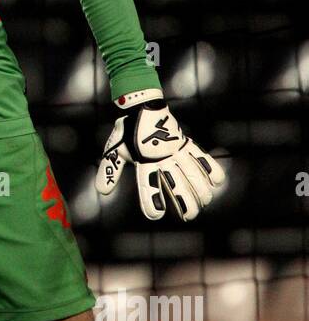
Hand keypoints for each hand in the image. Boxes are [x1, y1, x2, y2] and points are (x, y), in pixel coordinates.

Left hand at [95, 89, 225, 220]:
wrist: (142, 104)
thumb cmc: (128, 130)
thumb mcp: (114, 149)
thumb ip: (110, 170)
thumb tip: (102, 192)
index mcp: (144, 159)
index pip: (149, 184)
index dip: (152, 200)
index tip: (156, 215)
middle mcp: (162, 156)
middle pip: (178, 182)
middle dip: (186, 201)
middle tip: (190, 216)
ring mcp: (176, 149)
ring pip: (193, 172)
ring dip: (201, 189)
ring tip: (204, 203)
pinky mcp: (185, 142)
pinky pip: (201, 156)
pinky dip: (211, 168)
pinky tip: (218, 182)